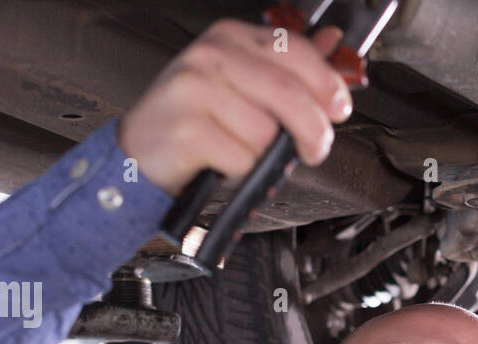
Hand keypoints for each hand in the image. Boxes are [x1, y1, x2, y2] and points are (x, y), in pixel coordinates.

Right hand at [117, 19, 352, 195]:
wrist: (138, 153)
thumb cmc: (194, 122)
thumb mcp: (241, 85)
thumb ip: (288, 67)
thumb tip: (331, 44)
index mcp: (229, 37)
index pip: (296, 51)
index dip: (327, 85)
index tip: (339, 110)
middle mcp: (210, 56)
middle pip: (289, 94)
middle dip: (312, 130)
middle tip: (312, 148)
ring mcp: (193, 90)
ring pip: (266, 133)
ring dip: (262, 155)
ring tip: (237, 148)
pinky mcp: (186, 130)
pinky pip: (242, 159)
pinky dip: (239, 171)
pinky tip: (219, 160)